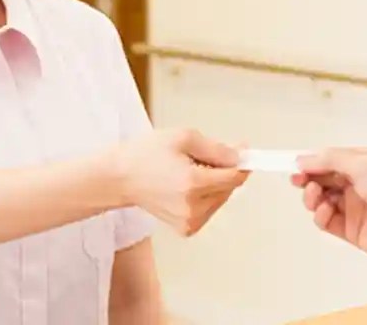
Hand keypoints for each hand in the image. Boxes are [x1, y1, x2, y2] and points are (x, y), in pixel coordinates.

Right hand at [114, 129, 248, 235]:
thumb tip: (240, 156)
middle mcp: (193, 207)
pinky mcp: (186, 229)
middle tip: (205, 155)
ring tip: (189, 170)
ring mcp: (189, 221)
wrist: (120, 178)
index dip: (243, 163)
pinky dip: (205, 196)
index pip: (234, 177)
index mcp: (192, 183)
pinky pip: (210, 209)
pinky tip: (186, 186)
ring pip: (221, 199)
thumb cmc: (146, 154)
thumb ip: (216, 148)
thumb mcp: (183, 138)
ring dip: (214, 183)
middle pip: (229, 188)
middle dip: (225, 170)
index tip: (247, 152)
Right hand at [291, 147, 366, 260]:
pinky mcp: (355, 231)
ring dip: (312, 197)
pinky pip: (328, 222)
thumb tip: (303, 158)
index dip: (311, 162)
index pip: (330, 160)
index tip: (292, 163)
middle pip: (323, 180)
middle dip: (308, 179)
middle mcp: (359, 184)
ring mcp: (356, 208)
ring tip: (315, 196)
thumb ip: (329, 160)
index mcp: (363, 163)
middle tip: (298, 180)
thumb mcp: (362, 162)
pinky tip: (324, 211)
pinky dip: (320, 216)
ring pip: (322, 201)